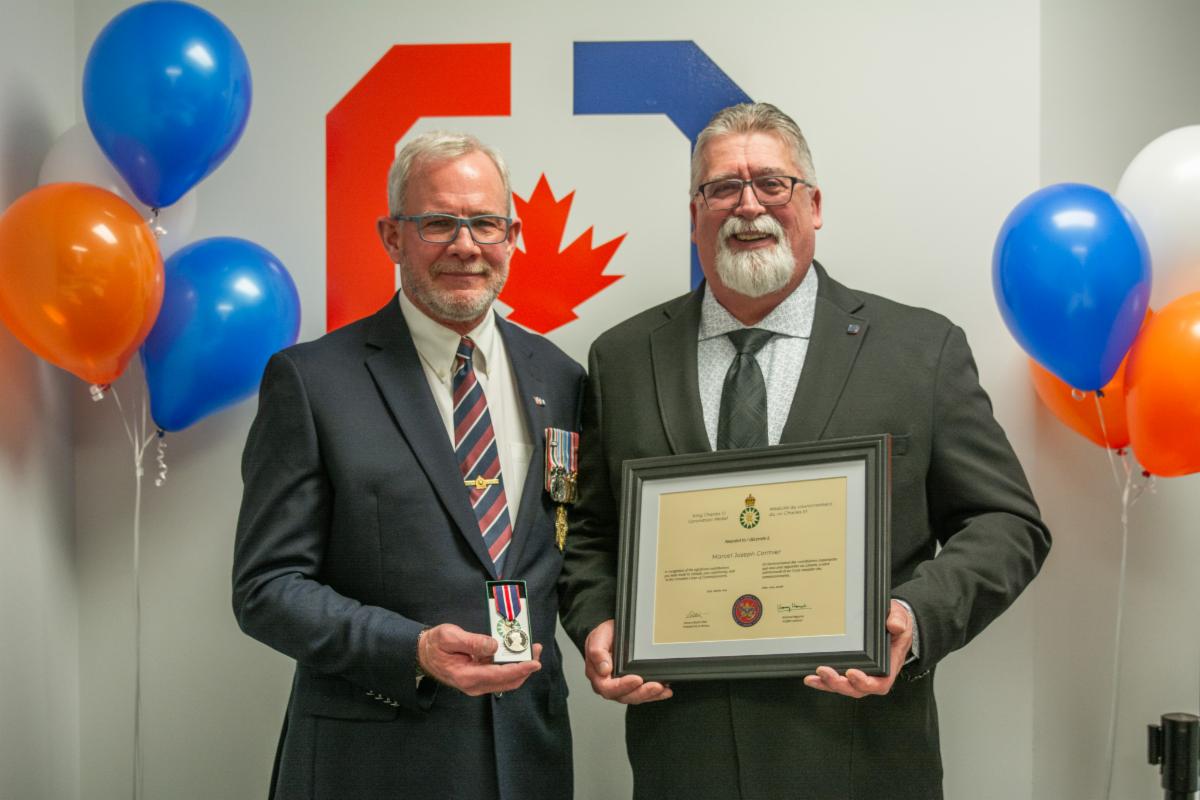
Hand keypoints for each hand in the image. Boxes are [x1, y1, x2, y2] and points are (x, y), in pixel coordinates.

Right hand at [417, 623, 541, 695]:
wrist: (422, 654)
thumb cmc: (434, 645)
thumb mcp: (449, 637)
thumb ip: (472, 642)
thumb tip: (494, 645)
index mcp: (467, 676)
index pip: (499, 675)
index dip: (519, 669)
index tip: (534, 662)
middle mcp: (474, 685)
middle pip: (507, 681)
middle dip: (525, 668)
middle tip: (536, 650)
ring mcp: (477, 684)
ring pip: (506, 680)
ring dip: (521, 667)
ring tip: (531, 649)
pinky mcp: (479, 678)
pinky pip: (500, 675)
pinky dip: (512, 666)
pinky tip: (517, 653)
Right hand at [583, 619, 671, 703]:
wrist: (611, 632)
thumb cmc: (603, 637)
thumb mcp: (597, 639)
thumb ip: (597, 653)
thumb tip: (604, 669)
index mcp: (598, 676)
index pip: (608, 688)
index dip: (623, 686)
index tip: (637, 679)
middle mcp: (609, 684)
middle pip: (624, 696)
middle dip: (642, 693)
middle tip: (656, 686)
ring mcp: (621, 686)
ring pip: (635, 697)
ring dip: (650, 695)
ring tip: (662, 689)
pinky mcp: (632, 685)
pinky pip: (642, 694)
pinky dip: (655, 694)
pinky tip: (665, 690)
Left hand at [803, 600, 912, 697]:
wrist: (890, 622)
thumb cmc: (895, 623)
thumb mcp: (901, 617)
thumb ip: (899, 621)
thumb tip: (895, 625)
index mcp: (889, 666)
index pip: (880, 683)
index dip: (866, 683)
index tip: (852, 673)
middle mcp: (874, 674)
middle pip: (857, 689)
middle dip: (840, 684)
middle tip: (826, 672)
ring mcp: (861, 673)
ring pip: (845, 686)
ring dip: (828, 684)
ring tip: (815, 677)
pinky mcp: (849, 669)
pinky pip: (837, 679)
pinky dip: (823, 681)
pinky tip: (812, 678)